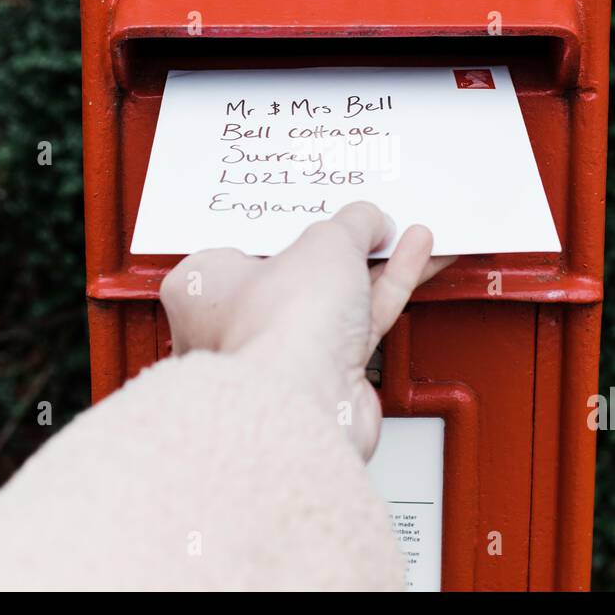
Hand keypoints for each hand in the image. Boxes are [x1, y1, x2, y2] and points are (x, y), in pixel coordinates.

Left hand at [159, 202, 454, 457]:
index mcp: (202, 286)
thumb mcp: (324, 242)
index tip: (319, 210)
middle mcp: (233, 326)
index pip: (244, 243)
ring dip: (374, 265)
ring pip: (334, 300)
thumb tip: (367, 219)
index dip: (286, 225)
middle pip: (296, 273)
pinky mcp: (323, 378)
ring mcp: (280, 355)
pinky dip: (386, 290)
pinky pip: (358, 324)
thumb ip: (350, 224)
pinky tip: (413, 260)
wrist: (304, 404)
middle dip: (339, 249)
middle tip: (367, 224)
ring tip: (403, 233)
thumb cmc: (278, 330)